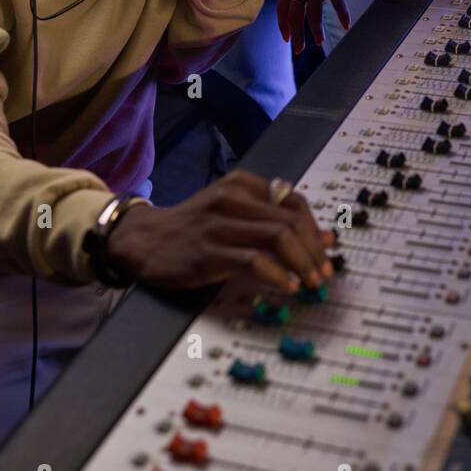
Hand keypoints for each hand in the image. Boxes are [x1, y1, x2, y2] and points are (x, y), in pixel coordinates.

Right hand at [108, 170, 333, 293]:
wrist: (143, 239)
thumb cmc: (193, 228)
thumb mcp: (232, 212)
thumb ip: (273, 219)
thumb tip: (325, 237)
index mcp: (242, 184)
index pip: (294, 201)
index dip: (316, 229)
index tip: (326, 252)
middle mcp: (233, 199)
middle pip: (291, 220)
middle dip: (314, 250)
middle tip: (323, 273)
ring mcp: (219, 225)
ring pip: (277, 238)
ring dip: (302, 263)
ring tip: (310, 283)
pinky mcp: (208, 252)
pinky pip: (253, 261)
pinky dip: (277, 275)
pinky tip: (287, 286)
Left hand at [277, 0, 350, 54]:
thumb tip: (288, 7)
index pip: (282, 9)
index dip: (283, 25)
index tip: (286, 38)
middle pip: (296, 16)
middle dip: (296, 36)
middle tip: (298, 49)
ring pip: (314, 16)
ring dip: (315, 32)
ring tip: (317, 42)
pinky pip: (338, 6)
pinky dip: (343, 17)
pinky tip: (345, 26)